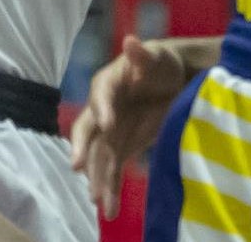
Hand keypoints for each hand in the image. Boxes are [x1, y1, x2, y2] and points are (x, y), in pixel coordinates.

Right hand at [68, 36, 191, 219]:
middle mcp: (102, 110)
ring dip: (96, 177)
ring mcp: (110, 132)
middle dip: (82, 148)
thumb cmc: (160, 63)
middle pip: (87, 130)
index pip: (101, 95)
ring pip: (98, 156)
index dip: (103, 109)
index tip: (107, 124)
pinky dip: (109, 186)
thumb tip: (131, 41)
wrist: (172, 82)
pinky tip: (108, 208)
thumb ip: (142, 54)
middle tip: (77, 165)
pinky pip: (112, 169)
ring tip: (96, 200)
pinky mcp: (123, 147)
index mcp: (107, 83)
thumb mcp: (156, 56)